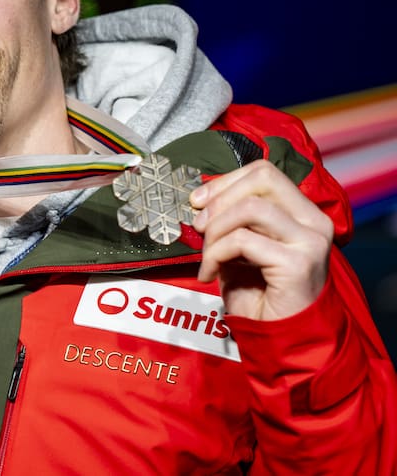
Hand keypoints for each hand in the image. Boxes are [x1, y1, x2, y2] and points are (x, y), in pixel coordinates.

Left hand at [190, 159, 331, 320]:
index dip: (224, 182)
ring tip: (207, 256)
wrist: (281, 337)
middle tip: (199, 227)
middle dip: (220, 199)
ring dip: (216, 230)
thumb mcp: (239, 247)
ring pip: (250, 208)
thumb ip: (229, 219)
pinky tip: (210, 274)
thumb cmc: (259, 293)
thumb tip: (201, 199)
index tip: (197, 202)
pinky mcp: (298, 263)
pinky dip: (215, 255)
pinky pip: (242, 241)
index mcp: (303, 212)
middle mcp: (314, 222)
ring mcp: (310, 241)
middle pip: (262, 179)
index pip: (264, 172)